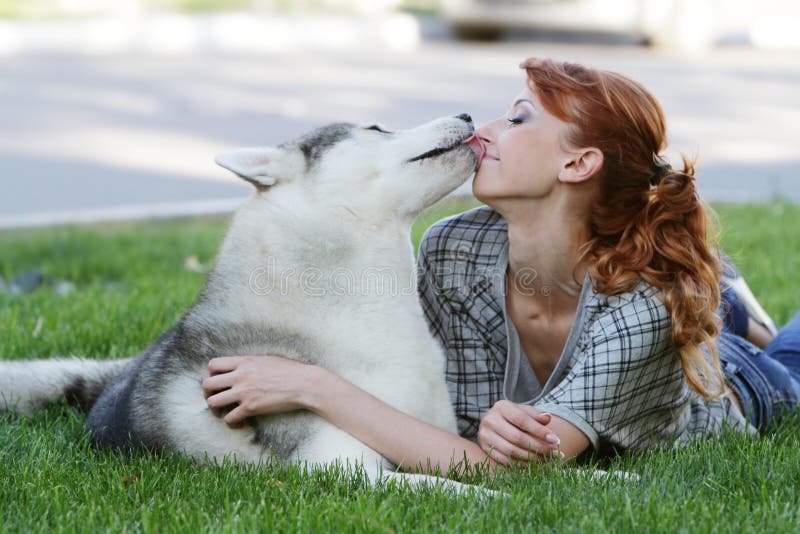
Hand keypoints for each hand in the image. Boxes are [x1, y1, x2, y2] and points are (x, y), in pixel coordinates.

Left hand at [202, 355, 319, 427]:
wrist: (305, 384)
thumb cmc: (291, 371)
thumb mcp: (267, 360)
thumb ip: (251, 364)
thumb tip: (244, 368)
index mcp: (244, 362)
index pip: (213, 364)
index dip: (211, 374)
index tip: (219, 381)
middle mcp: (240, 376)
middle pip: (207, 384)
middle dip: (207, 394)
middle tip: (216, 399)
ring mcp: (244, 392)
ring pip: (213, 402)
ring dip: (216, 410)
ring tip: (224, 413)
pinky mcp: (251, 407)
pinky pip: (229, 418)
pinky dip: (231, 423)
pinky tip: (240, 422)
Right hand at [478, 400, 561, 465]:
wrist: (496, 424)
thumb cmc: (515, 417)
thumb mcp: (525, 412)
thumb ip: (536, 416)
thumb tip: (547, 418)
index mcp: (501, 407)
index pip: (522, 420)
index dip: (539, 431)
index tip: (556, 439)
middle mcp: (490, 420)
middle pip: (517, 437)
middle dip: (539, 447)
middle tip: (556, 454)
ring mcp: (485, 435)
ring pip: (511, 451)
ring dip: (532, 458)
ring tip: (548, 460)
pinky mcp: (484, 448)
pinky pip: (504, 460)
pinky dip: (521, 464)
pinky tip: (535, 465)